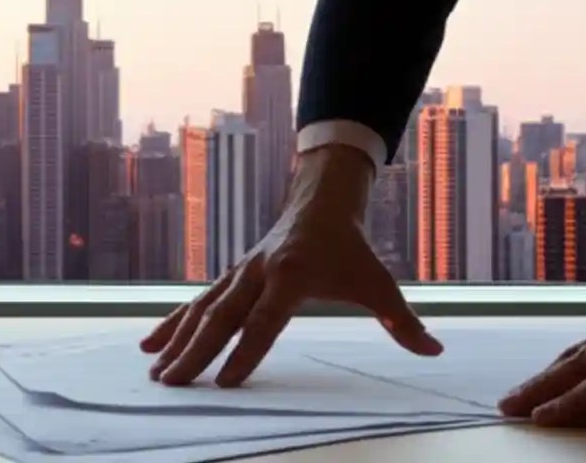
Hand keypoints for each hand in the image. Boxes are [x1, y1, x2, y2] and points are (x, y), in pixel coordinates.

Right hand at [139, 143, 442, 386]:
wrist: (321, 201)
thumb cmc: (349, 246)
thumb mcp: (379, 281)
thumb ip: (403, 321)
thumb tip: (433, 351)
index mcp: (291, 275)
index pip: (264, 322)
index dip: (245, 354)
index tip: (226, 383)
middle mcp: (258, 272)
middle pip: (221, 318)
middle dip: (194, 352)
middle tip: (172, 383)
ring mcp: (240, 272)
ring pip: (202, 309)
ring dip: (176, 341)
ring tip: (155, 371)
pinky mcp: (232, 276)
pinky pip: (197, 302)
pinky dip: (173, 322)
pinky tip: (152, 345)